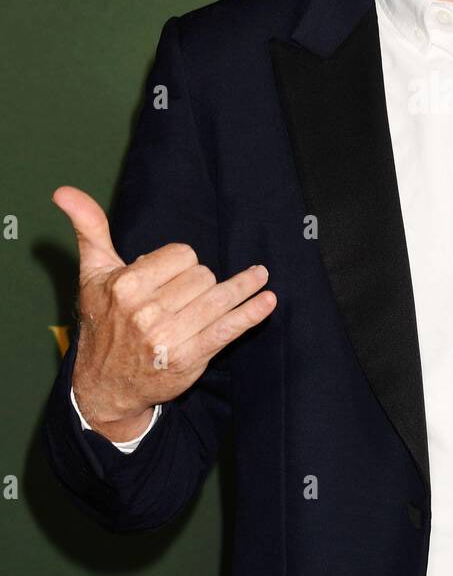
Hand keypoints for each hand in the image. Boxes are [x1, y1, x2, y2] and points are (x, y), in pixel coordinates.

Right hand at [53, 186, 276, 440]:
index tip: (171, 277)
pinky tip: (266, 301)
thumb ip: (88, 228)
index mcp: (125, 285)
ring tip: (259, 277)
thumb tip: (63, 191)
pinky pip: (227, 328)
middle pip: (202, 276)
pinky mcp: (188, 358)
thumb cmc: (102, 322)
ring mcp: (168, 337)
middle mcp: (146, 311)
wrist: (104, 384)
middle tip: (187, 296)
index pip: (182, 255)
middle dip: (201, 281)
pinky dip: (251, 313)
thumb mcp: (92, 273)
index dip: (181, 263)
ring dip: (243, 287)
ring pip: (218, 298)